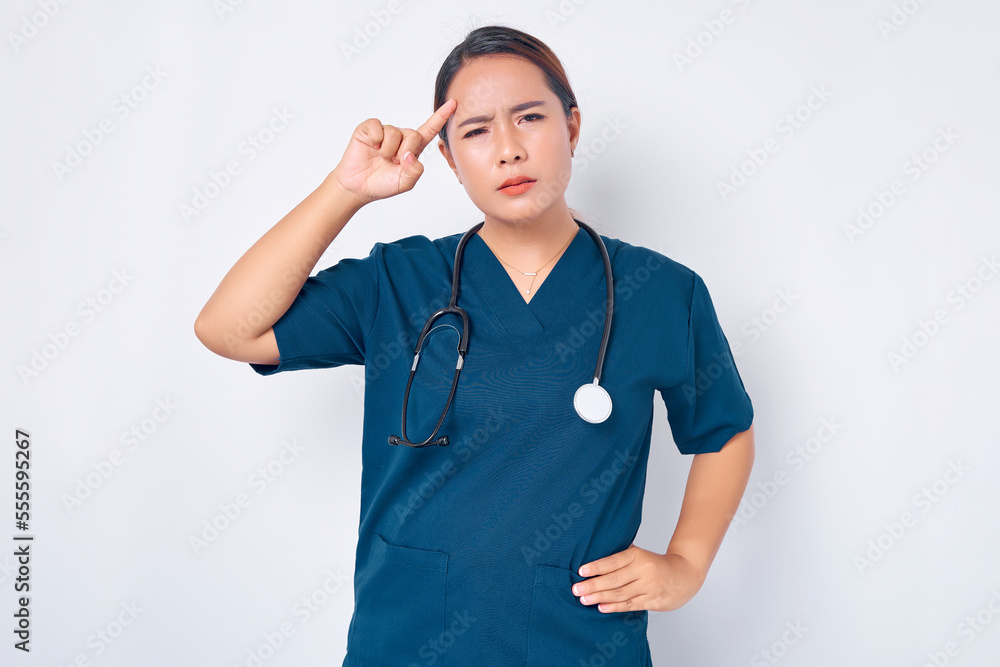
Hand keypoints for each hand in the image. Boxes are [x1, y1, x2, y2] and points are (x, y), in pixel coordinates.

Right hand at [331, 98, 457, 205]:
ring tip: (380, 158)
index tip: (453, 104)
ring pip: (394, 132)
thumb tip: (409, 155)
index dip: (441, 117)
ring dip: (387, 150)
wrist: (358, 187)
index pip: (429, 131)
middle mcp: (400, 137)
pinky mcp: (369, 129)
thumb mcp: (405, 183)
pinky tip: (371, 147)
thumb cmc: (382, 184)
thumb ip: (414, 172)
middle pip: (413, 135)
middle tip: (392, 163)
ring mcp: (385, 132)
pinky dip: (375, 140)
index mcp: (412, 149)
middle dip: (403, 152)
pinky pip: (377, 126)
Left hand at [571, 544, 705, 612]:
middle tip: (576, 589)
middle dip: (593, 585)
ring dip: (600, 597)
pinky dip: (614, 607)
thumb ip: (622, 556)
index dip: (597, 567)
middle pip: (614, 580)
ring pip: (620, 594)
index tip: (581, 571)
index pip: (613, 561)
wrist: (685, 574)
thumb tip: (595, 557)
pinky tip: (601, 607)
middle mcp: (643, 571)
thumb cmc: (656, 563)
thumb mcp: (641, 554)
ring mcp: (648, 587)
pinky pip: (630, 605)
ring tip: (584, 599)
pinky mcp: (652, 601)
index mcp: (638, 555)